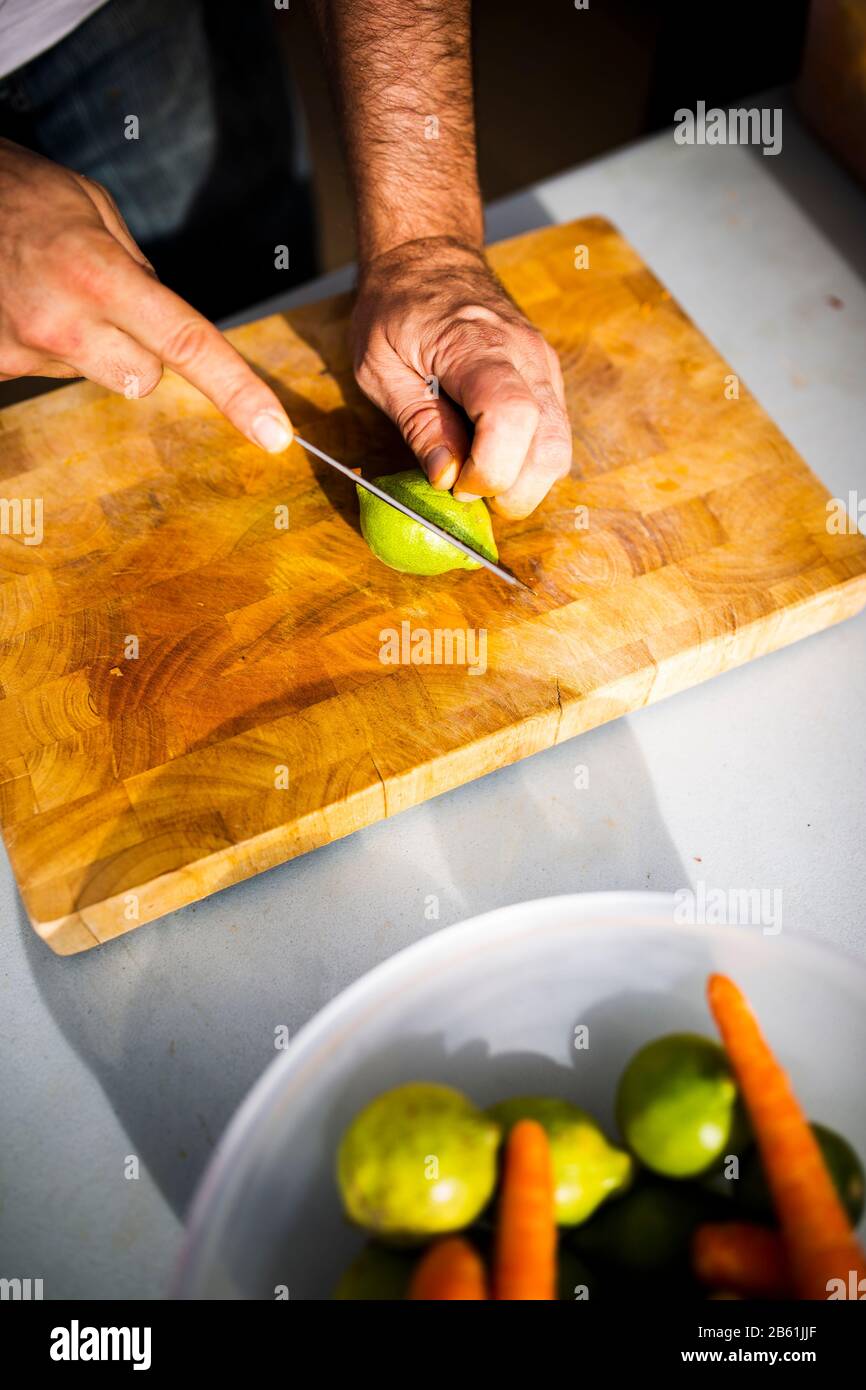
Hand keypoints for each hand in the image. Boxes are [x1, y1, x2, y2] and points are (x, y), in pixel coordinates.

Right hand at [0, 138, 292, 451]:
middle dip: (140, 350)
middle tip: (101, 301)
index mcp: (98, 275)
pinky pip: (49, 373)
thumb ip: (137, 270)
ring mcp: (23, 352)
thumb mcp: (91, 208)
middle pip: (146, 380)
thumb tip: (162, 323)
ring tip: (46, 291)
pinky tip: (19, 304)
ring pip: (96, 377)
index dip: (239, 391)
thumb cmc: (16, 192)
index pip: (188, 344)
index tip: (274, 434)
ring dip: (86, 345)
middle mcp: (62, 324)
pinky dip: (44, 344)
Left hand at [352, 236, 571, 517]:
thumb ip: (417, 424)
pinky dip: (527, 463)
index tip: (456, 485)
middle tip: (465, 490)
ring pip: (559, 449)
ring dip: (523, 483)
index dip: (490, 469)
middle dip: (511, 491)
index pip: (511, 417)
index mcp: (475, 345)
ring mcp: (544, 366)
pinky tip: (491, 457)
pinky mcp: (548, 379)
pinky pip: (553, 436)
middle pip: (549, 447)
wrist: (427, 257)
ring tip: (477, 476)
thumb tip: (446, 477)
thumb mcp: (379, 368)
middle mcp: (525, 355)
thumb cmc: (395, 308)